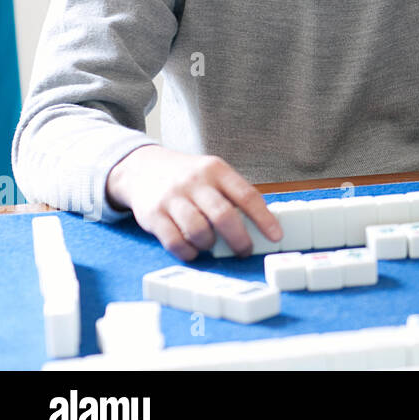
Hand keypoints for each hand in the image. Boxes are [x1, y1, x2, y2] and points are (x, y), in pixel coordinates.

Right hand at [105, 145, 281, 261]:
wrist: (142, 168)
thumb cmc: (188, 177)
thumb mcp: (212, 173)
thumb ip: (232, 194)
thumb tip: (260, 224)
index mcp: (216, 170)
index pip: (247, 195)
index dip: (264, 218)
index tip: (276, 235)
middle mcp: (195, 182)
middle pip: (223, 215)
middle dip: (239, 239)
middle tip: (245, 251)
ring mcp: (172, 198)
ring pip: (198, 231)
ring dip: (210, 244)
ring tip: (212, 244)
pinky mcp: (153, 215)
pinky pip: (175, 242)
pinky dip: (188, 252)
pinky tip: (193, 250)